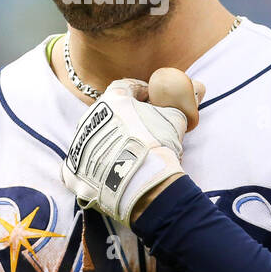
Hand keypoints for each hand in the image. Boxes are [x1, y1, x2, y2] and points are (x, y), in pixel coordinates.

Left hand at [60, 69, 204, 224]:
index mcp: (111, 99)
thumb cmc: (158, 145)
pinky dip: (98, 167)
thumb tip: (198, 88)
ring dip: (111, 144)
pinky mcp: (72, 169)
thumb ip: (181, 102)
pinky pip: (85, 164)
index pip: (126, 87)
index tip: (152, 101)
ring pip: (96, 139)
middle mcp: (89, 117)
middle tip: (144, 134)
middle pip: (109, 114)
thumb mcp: (175, 118)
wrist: (140, 184)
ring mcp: (78, 144)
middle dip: (125, 121)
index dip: (142, 93)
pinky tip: (114, 174)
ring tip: (131, 158)